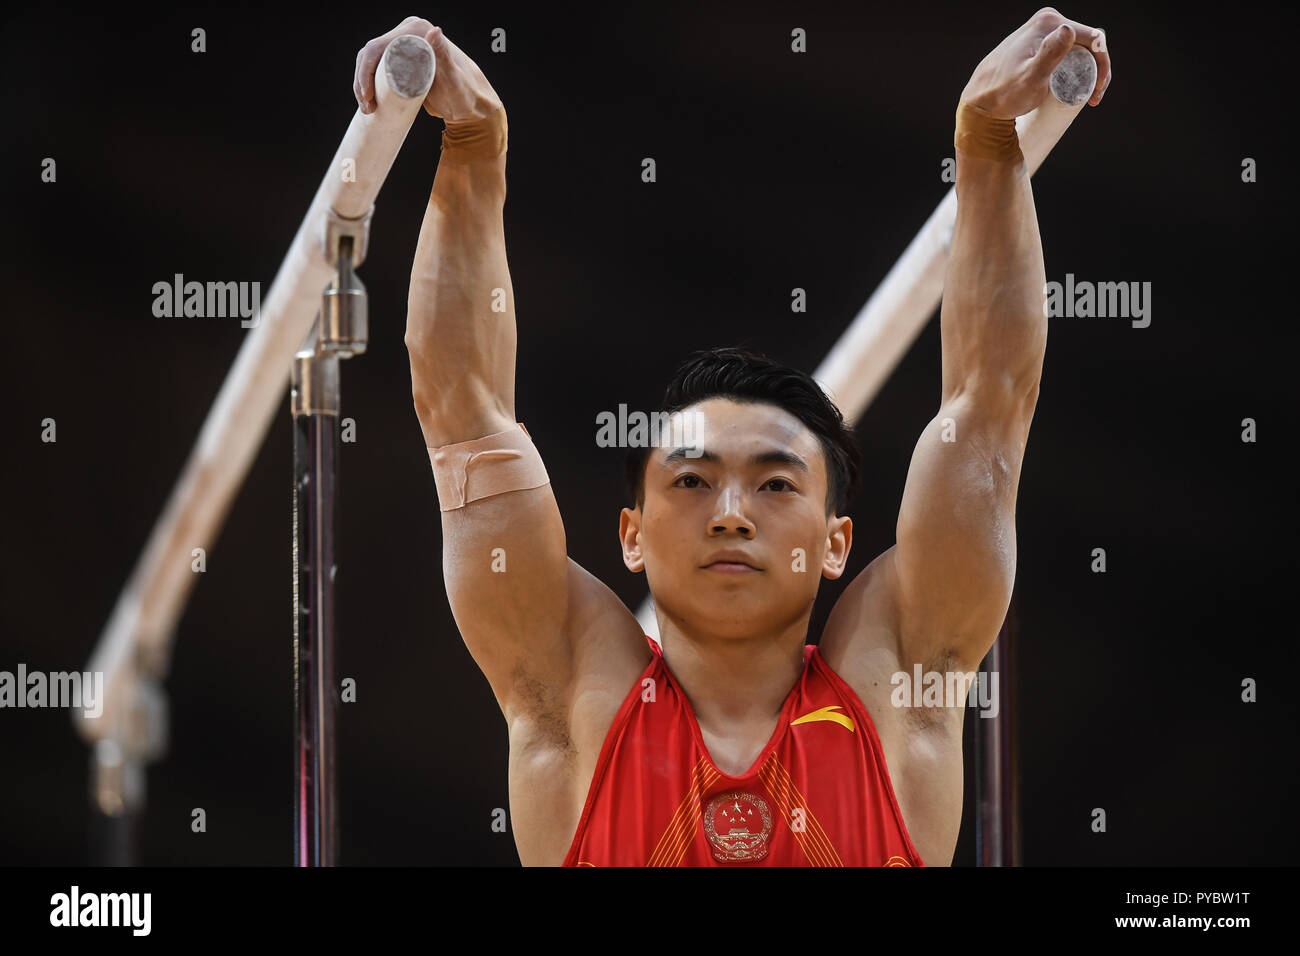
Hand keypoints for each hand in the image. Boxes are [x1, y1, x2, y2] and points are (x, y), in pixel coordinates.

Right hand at [353, 17, 502, 121]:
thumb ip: (444, 54)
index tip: (368, 97)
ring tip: (369, 109)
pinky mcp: (404, 63)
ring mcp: (405, 48)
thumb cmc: (465, 93)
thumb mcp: (451, 76)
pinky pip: (378, 69)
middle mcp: (409, 35)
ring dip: (362, 84)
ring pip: (372, 62)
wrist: (472, 105)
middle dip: (362, 81)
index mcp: (417, 30)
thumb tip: (434, 31)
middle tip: (368, 108)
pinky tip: (367, 99)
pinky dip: (368, 83)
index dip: (366, 71)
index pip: (379, 46)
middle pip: (372, 54)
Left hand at [961, 7, 1112, 118]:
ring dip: (1089, 68)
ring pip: (1078, 47)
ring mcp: (1041, 29)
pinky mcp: (1038, 41)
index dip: (1102, 66)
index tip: (1097, 93)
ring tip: (1087, 95)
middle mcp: (1046, 20)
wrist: (979, 101)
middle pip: (1087, 42)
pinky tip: (1076, 83)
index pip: (1092, 38)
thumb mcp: (1031, 77)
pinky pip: (1066, 50)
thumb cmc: (1004, 94)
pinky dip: (1076, 65)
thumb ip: (1048, 54)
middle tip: (1094, 97)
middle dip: (1097, 68)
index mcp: (1049, 23)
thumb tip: (1067, 30)